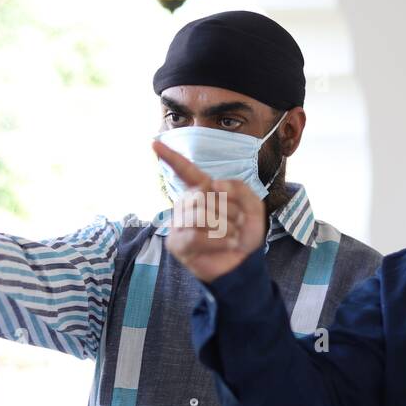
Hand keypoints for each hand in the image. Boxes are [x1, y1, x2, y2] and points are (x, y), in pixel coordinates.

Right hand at [152, 140, 265, 281]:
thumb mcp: (251, 205)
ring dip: (226, 227)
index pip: (186, 171)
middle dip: (229, 210)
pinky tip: (228, 245)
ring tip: (233, 236)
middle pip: (202, 196)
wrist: (245, 262)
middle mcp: (187, 205)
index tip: (154, 143)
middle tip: (237, 225)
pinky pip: (196, 236)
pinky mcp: (178, 244)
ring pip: (200, 215)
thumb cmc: (244, 233)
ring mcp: (179, 224)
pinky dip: (219, 241)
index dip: (171, 157)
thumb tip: (213, 185)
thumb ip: (238, 188)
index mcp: (203, 191)